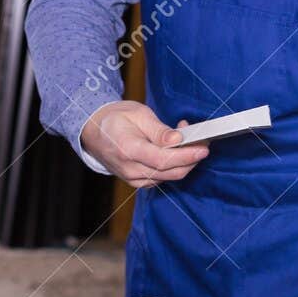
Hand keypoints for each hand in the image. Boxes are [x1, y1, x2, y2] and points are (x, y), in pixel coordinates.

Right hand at [81, 101, 209, 187]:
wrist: (93, 132)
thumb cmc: (115, 119)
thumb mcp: (138, 114)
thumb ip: (159, 130)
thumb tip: (179, 139)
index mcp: (128, 149)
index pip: (163, 160)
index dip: (186, 156)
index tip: (203, 148)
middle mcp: (130, 169)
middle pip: (170, 172)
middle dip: (191, 159)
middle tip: (202, 141)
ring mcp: (133, 178)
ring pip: (169, 177)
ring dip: (184, 161)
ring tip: (186, 138)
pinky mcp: (137, 182)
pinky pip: (162, 178)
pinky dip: (173, 165)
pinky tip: (174, 150)